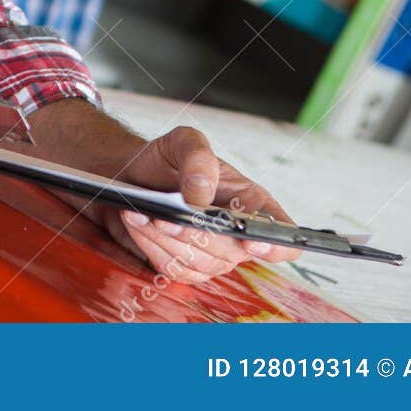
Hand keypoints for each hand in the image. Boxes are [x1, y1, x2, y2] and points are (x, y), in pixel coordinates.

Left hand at [26, 100, 301, 281]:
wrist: (128, 176)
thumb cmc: (164, 160)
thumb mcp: (181, 141)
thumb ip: (197, 158)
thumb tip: (201, 196)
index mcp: (251, 202)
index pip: (282, 234)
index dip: (277, 244)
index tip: (252, 241)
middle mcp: (236, 235)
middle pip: (232, 253)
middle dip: (198, 236)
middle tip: (167, 219)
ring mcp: (211, 255)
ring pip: (200, 263)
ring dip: (168, 240)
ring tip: (143, 215)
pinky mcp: (183, 266)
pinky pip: (173, 268)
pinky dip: (152, 247)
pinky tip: (136, 223)